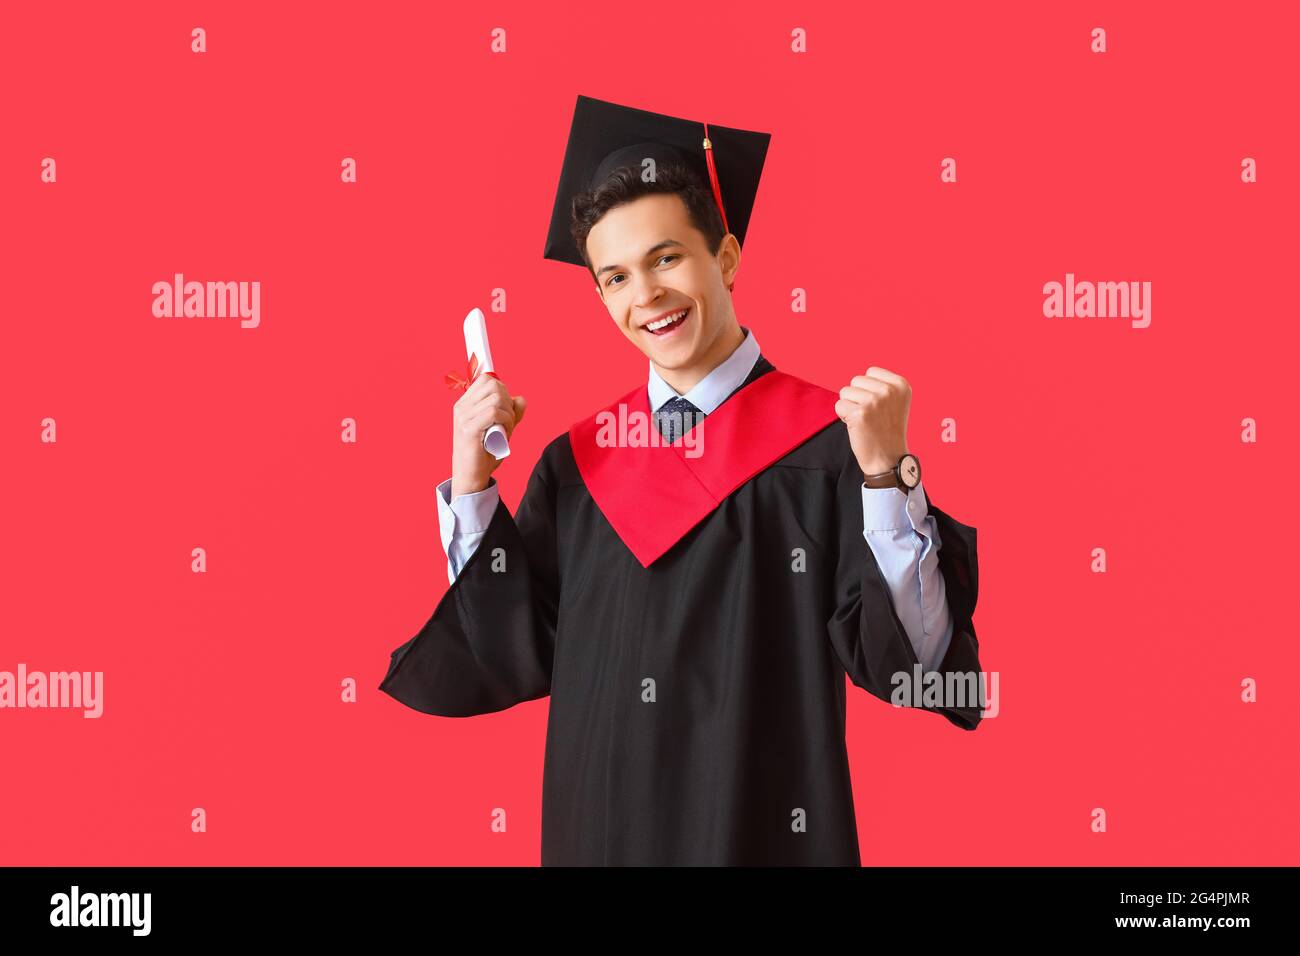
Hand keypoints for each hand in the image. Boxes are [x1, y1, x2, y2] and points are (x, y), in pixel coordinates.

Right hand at [451, 374, 525, 496]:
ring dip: (509, 415)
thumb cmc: (485, 452)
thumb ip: (512, 413)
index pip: (487, 380)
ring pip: (497, 398)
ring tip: (505, 430)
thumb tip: (521, 399)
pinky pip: (494, 413)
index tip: (505, 410)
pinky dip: (506, 422)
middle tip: (507, 422)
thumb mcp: (502, 428)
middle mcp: (462, 407)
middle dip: (508, 403)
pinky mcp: (468, 429)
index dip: (503, 392)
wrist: (472, 476)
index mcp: (465, 403)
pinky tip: (503, 434)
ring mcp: (463, 417)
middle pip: (494, 386)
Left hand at [835, 367, 910, 478]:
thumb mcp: (894, 401)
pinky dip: (843, 417)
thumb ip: (881, 385)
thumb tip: (857, 378)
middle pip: (856, 380)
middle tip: (870, 416)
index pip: (871, 371)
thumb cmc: (887, 429)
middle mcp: (889, 391)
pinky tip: (857, 427)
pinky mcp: (859, 414)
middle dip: (857, 397)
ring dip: (850, 407)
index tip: (878, 406)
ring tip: (864, 421)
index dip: (868, 389)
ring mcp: (874, 402)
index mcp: (901, 384)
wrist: (887, 458)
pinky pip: (839, 405)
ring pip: (845, 392)